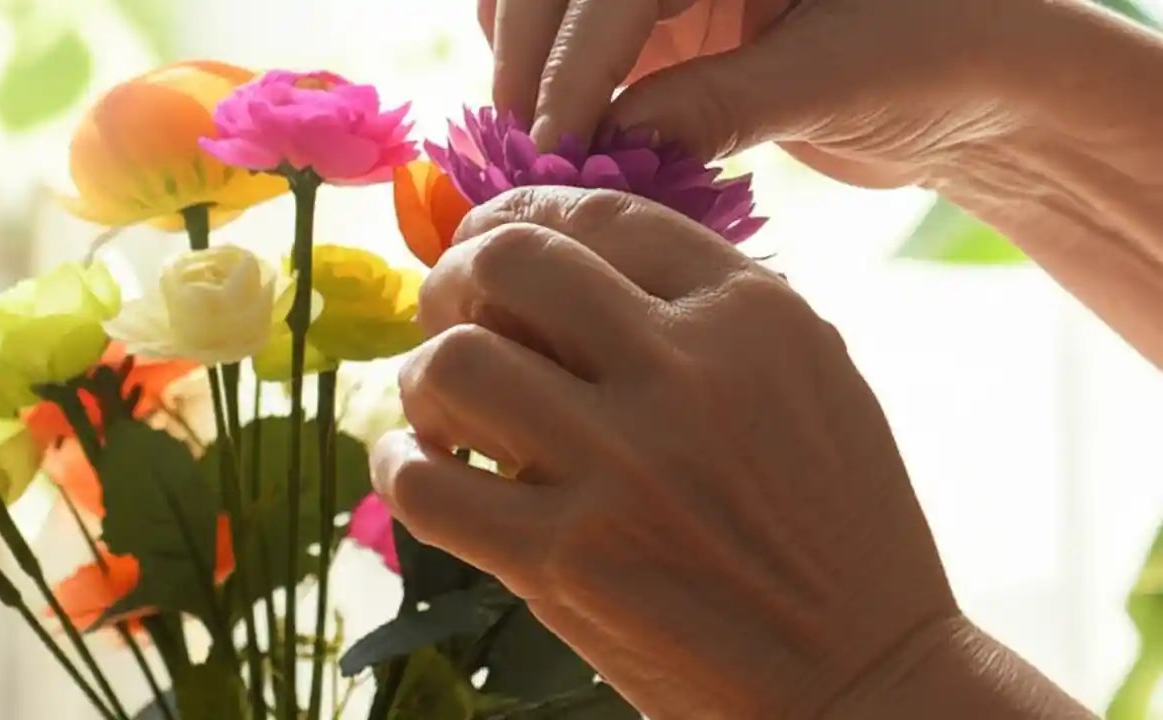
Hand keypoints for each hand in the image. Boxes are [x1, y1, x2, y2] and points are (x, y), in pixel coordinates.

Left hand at [371, 187, 959, 717]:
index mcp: (751, 316)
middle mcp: (683, 373)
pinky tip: (418, 466)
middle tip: (449, 312)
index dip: (519, 211)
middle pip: (510, 261)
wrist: (865, 674)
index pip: (599, 213)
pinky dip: (401, 466)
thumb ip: (705, 310)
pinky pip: (427, 486)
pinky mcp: (567, 563)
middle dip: (456, 275)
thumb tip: (567, 265)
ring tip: (442, 408)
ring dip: (423, 376)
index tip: (487, 237)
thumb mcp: (807, 378)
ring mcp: (621, 468)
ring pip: (454, 363)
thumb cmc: (839, 525)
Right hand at [479, 0, 1088, 188]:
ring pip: (551, 2)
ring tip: (539, 148)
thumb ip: (722, 103)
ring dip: (528, 64)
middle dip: (532, 57)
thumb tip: (609, 142)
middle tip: (528, 155)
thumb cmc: (949, 55)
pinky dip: (559, 80)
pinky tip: (567, 134)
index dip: (575, 59)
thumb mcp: (840, 77)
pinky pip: (585, 40)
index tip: (553, 145)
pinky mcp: (673, 23)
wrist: (988, 85)